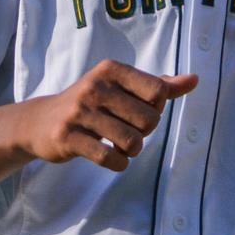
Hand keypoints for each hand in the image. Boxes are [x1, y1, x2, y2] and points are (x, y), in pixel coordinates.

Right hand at [18, 60, 197, 172]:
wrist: (40, 122)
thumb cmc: (92, 103)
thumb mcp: (121, 88)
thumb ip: (158, 85)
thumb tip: (194, 80)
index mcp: (112, 70)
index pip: (158, 93)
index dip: (156, 110)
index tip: (139, 112)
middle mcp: (95, 86)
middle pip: (149, 120)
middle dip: (144, 133)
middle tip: (127, 132)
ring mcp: (80, 112)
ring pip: (131, 142)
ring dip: (132, 152)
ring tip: (121, 147)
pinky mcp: (68, 137)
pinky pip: (109, 158)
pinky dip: (117, 164)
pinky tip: (110, 158)